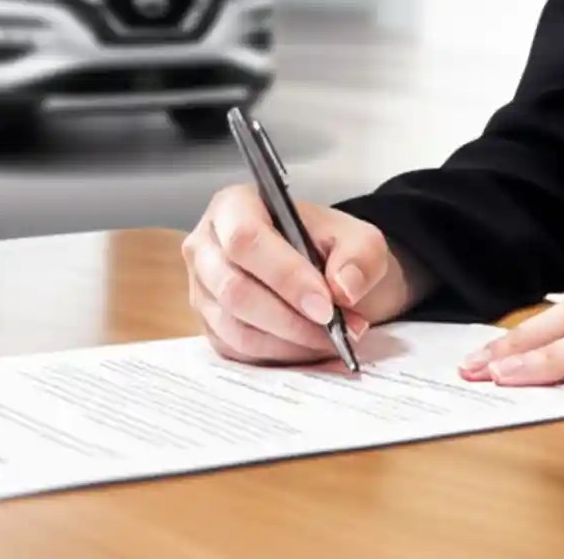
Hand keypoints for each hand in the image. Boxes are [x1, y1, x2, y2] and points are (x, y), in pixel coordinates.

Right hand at [183, 185, 418, 364]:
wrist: (323, 273)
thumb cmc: (329, 249)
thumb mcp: (359, 239)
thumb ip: (360, 256)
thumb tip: (342, 288)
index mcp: (234, 207)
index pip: (245, 239)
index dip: (285, 275)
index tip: (325, 304)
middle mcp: (207, 247)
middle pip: (234, 289)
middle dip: (291, 318)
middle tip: (336, 328)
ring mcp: (203, 289)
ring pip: (235, 327)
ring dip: (290, 342)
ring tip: (333, 339)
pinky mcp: (211, 326)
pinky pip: (239, 350)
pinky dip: (281, 356)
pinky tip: (312, 348)